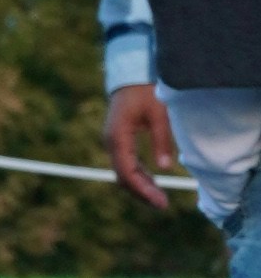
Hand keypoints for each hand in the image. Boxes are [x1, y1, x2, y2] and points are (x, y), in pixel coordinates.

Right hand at [107, 81, 182, 210]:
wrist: (132, 73)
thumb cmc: (146, 90)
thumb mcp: (159, 113)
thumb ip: (162, 140)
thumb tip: (166, 168)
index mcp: (118, 137)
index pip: (127, 172)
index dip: (143, 189)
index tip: (159, 201)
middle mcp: (111, 142)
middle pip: (123, 177)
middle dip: (142, 192)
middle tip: (163, 204)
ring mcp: (113, 142)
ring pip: (123, 173)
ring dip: (140, 186)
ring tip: (159, 197)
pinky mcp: (118, 140)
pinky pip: (126, 164)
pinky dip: (138, 175)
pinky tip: (151, 182)